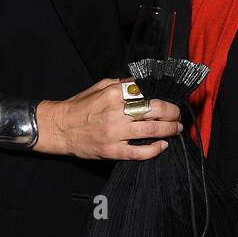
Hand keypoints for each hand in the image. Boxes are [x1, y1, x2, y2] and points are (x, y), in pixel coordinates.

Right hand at [34, 78, 182, 160]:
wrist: (59, 128)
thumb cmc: (81, 107)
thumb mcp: (100, 86)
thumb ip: (123, 84)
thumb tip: (144, 83)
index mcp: (115, 94)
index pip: (149, 93)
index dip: (165, 98)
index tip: (171, 101)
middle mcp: (117, 112)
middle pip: (156, 111)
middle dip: (173, 113)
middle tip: (178, 116)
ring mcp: (115, 133)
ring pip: (152, 131)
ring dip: (170, 130)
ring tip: (176, 130)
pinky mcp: (112, 150)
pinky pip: (139, 152)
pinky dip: (155, 150)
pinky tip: (162, 146)